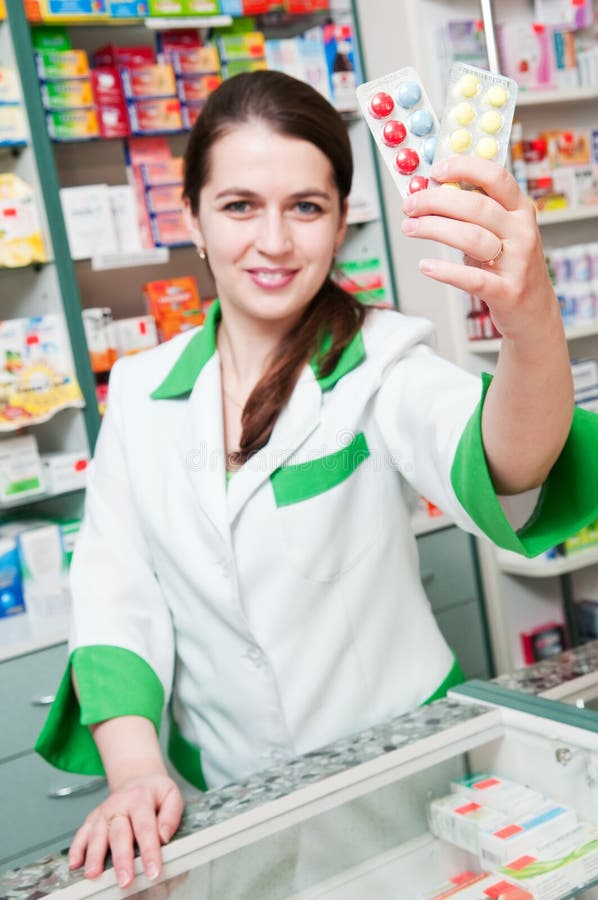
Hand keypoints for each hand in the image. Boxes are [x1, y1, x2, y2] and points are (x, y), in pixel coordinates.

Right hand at [68, 773, 183, 888]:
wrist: (137, 779)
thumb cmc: (155, 792)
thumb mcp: (172, 795)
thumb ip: (171, 815)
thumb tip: (164, 837)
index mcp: (140, 799)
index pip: (146, 828)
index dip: (150, 852)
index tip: (153, 872)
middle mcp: (119, 805)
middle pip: (119, 834)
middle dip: (121, 860)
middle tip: (125, 880)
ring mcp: (103, 812)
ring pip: (97, 835)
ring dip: (94, 856)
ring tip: (93, 875)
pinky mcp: (92, 819)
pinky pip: (81, 833)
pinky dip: (76, 849)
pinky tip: (74, 864)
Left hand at [401, 156, 554, 341]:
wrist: (533, 311)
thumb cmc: (508, 267)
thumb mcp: (501, 233)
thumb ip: (475, 214)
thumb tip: (434, 192)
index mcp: (520, 211)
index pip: (496, 177)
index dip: (465, 168)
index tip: (436, 170)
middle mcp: (522, 232)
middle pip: (476, 206)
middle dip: (437, 201)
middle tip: (410, 205)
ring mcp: (517, 263)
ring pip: (472, 238)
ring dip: (434, 229)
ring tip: (410, 227)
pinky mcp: (506, 291)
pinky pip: (472, 278)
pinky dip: (446, 270)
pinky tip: (426, 265)